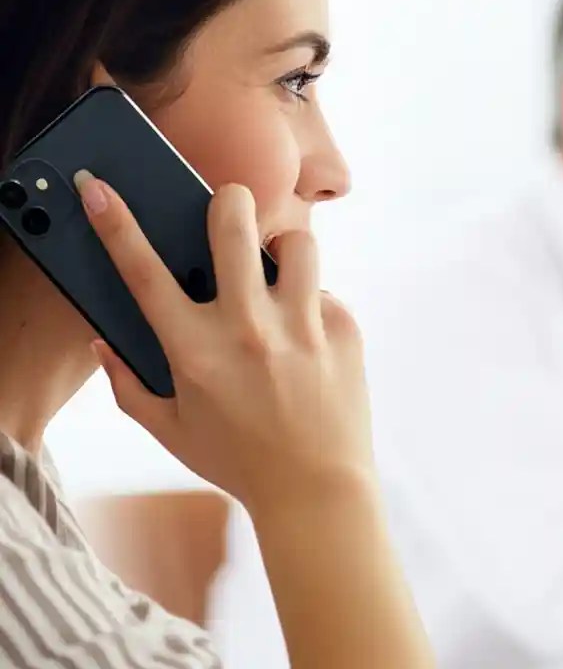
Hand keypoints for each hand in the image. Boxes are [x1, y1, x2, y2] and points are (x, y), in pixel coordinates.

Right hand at [76, 173, 370, 511]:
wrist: (317, 490)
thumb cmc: (239, 462)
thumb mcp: (170, 430)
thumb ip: (129, 384)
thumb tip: (103, 344)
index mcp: (194, 349)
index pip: (145, 271)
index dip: (117, 223)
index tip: (101, 188)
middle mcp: (248, 328)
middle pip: (234, 223)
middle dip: (227, 202)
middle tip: (228, 212)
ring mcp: (302, 326)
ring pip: (297, 244)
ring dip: (283, 250)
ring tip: (277, 275)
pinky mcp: (345, 331)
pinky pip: (326, 294)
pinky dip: (313, 308)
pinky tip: (307, 340)